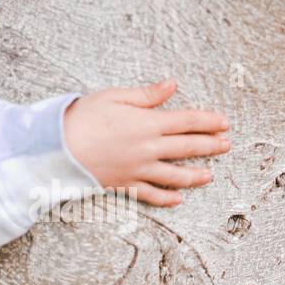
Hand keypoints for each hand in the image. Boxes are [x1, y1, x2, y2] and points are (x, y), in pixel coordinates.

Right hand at [63, 79, 230, 207]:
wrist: (57, 148)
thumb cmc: (82, 117)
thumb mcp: (114, 96)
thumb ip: (146, 94)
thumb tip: (172, 85)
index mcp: (148, 123)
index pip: (188, 121)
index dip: (209, 122)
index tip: (225, 122)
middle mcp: (149, 148)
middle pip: (188, 148)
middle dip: (210, 146)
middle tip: (226, 145)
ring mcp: (139, 169)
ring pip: (176, 175)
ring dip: (196, 175)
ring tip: (208, 175)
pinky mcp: (126, 184)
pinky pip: (152, 194)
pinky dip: (167, 198)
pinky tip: (178, 199)